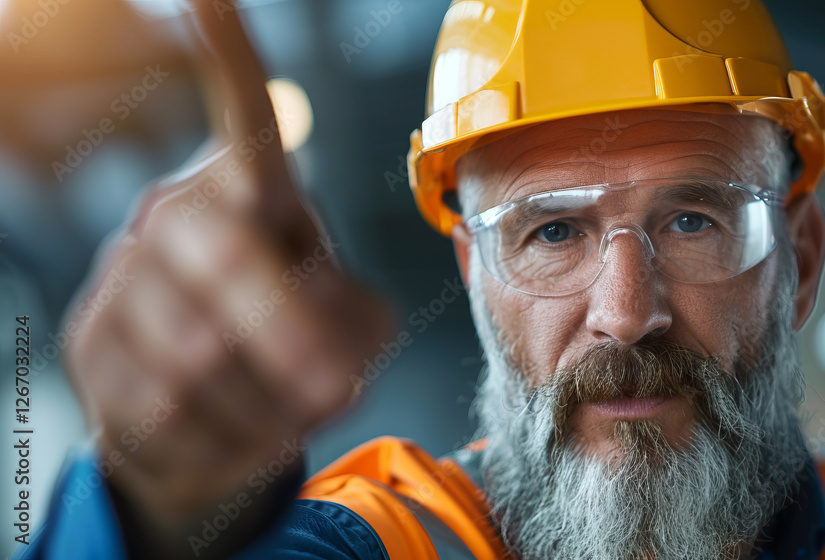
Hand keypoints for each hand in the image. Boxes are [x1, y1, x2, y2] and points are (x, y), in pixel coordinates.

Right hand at [62, 2, 391, 556]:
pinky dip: (225, 433)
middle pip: (225, 259)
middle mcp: (174, 214)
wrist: (206, 421)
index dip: (232, 59)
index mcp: (247, 192)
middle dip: (290, 336)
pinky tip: (237, 428)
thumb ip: (359, 328)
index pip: (245, 120)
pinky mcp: (91, 344)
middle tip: (337, 388)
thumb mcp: (352, 326)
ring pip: (199, 348)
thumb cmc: (293, 350)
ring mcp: (123, 277)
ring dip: (266, 398)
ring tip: (287, 408)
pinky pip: (165, 403)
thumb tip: (328, 367)